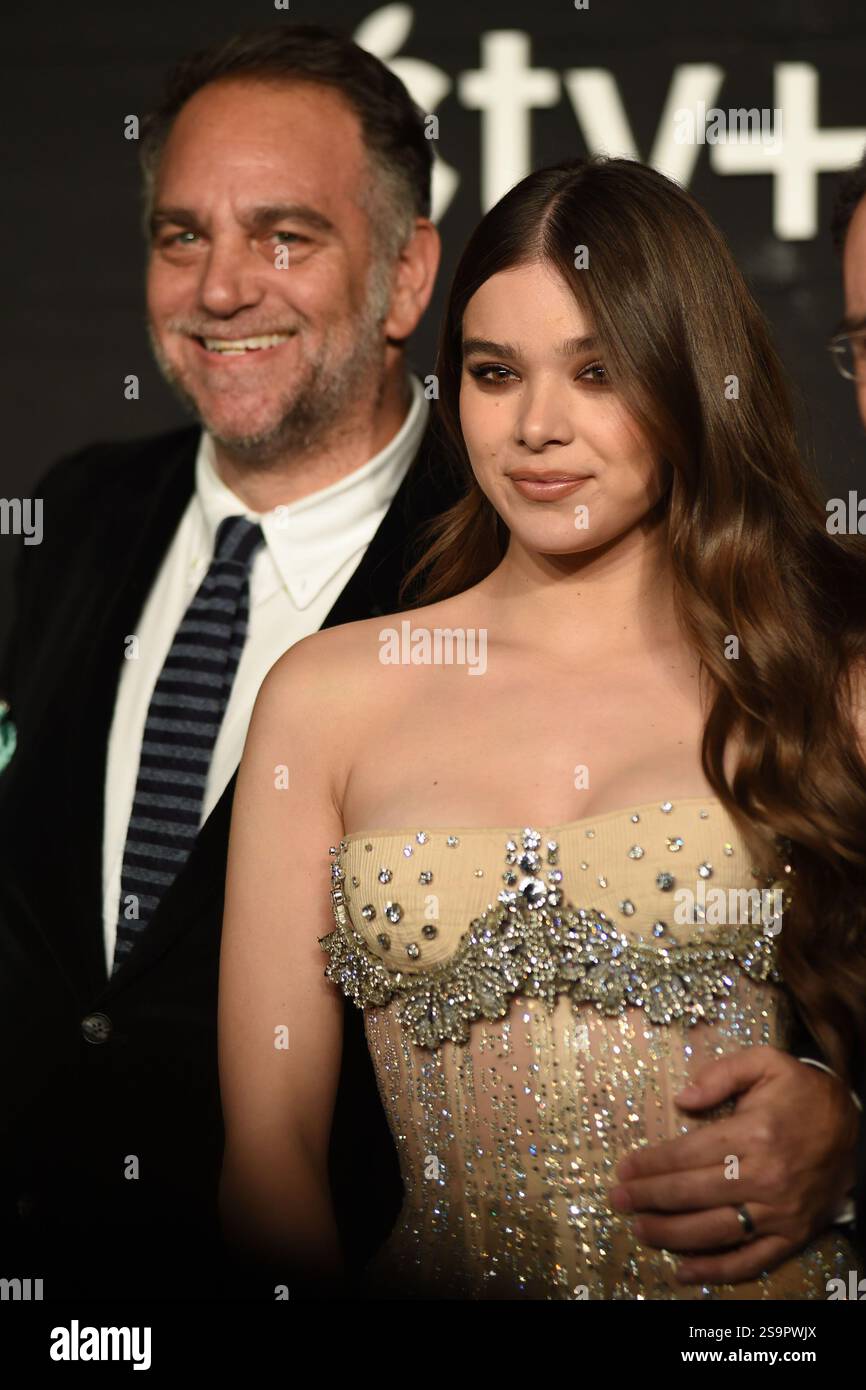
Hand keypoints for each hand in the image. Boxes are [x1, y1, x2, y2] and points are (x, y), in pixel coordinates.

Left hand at [609, 1046, 858, 1283]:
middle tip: (618, 1198)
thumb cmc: (802, 1092)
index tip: (625, 1168)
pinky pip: (750, 1260)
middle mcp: (765, 1176)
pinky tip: (683, 1271)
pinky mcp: (791, 1234)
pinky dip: (716, 1270)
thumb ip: (721, 1073)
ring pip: (714, 1229)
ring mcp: (779, 1211)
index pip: (688, 1154)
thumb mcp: (765, 1062)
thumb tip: (682, 1098)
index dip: (652, 1163)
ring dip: (670, 1233)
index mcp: (754, 1133)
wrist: (855, 1127)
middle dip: (649, 1197)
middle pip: (693, 1193)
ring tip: (638, 1228)